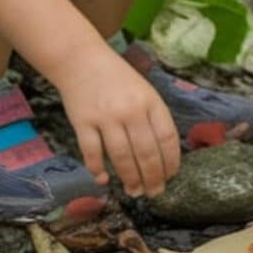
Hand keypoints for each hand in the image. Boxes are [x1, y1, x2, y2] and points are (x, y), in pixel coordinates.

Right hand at [58, 45, 180, 197]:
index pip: (167, 138)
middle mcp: (130, 110)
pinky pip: (92, 152)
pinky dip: (97, 169)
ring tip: (133, 191)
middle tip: (154, 192)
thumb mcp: (144, 91)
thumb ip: (153, 118)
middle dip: (152, 178)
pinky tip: (103, 180)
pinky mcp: (82, 122)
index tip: (171, 177)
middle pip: (146, 152)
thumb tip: (163, 156)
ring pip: (121, 156)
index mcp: (150, 101)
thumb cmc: (117, 78)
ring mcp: (105, 116)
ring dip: (129, 178)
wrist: (81, 60)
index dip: (171, 162)